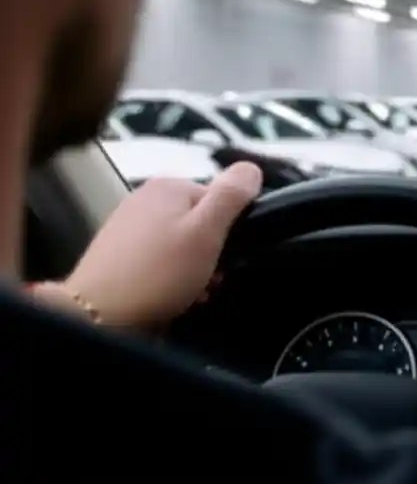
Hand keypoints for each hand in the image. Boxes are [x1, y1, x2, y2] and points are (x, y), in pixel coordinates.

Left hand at [57, 162, 261, 328]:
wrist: (97, 316)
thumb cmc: (158, 273)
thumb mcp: (206, 231)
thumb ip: (232, 195)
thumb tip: (252, 168)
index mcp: (168, 185)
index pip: (221, 200)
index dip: (230, 231)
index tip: (225, 258)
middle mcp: (145, 197)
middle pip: (200, 221)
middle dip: (211, 252)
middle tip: (209, 279)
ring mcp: (128, 224)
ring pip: (181, 242)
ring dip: (194, 267)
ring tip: (190, 292)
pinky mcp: (117, 252)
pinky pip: (159, 257)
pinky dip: (170, 275)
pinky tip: (170, 295)